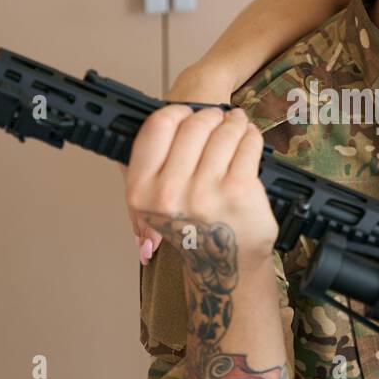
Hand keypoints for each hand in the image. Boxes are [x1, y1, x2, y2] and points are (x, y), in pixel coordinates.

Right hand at [121, 68, 236, 263]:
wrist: (228, 266)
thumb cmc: (195, 231)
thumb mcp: (156, 209)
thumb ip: (144, 175)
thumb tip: (127, 146)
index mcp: (141, 191)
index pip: (157, 126)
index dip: (176, 112)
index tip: (187, 113)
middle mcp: (168, 194)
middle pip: (194, 124)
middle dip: (210, 115)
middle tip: (218, 117)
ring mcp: (204, 193)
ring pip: (223, 132)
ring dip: (235, 123)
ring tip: (237, 123)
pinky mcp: (238, 191)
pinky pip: (247, 145)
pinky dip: (251, 136)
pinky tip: (249, 138)